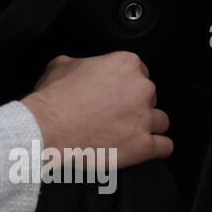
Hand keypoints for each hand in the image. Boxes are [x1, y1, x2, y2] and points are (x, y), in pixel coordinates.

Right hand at [21, 52, 171, 168]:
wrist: (46, 128)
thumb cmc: (53, 97)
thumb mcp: (61, 65)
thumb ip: (81, 64)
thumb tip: (81, 69)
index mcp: (124, 65)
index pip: (139, 72)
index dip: (125, 84)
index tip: (115, 93)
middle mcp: (141, 89)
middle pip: (150, 96)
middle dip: (136, 105)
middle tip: (115, 114)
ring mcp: (144, 118)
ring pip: (160, 121)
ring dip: (146, 126)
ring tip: (128, 133)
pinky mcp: (143, 145)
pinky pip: (165, 146)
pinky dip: (157, 148)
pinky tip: (146, 148)